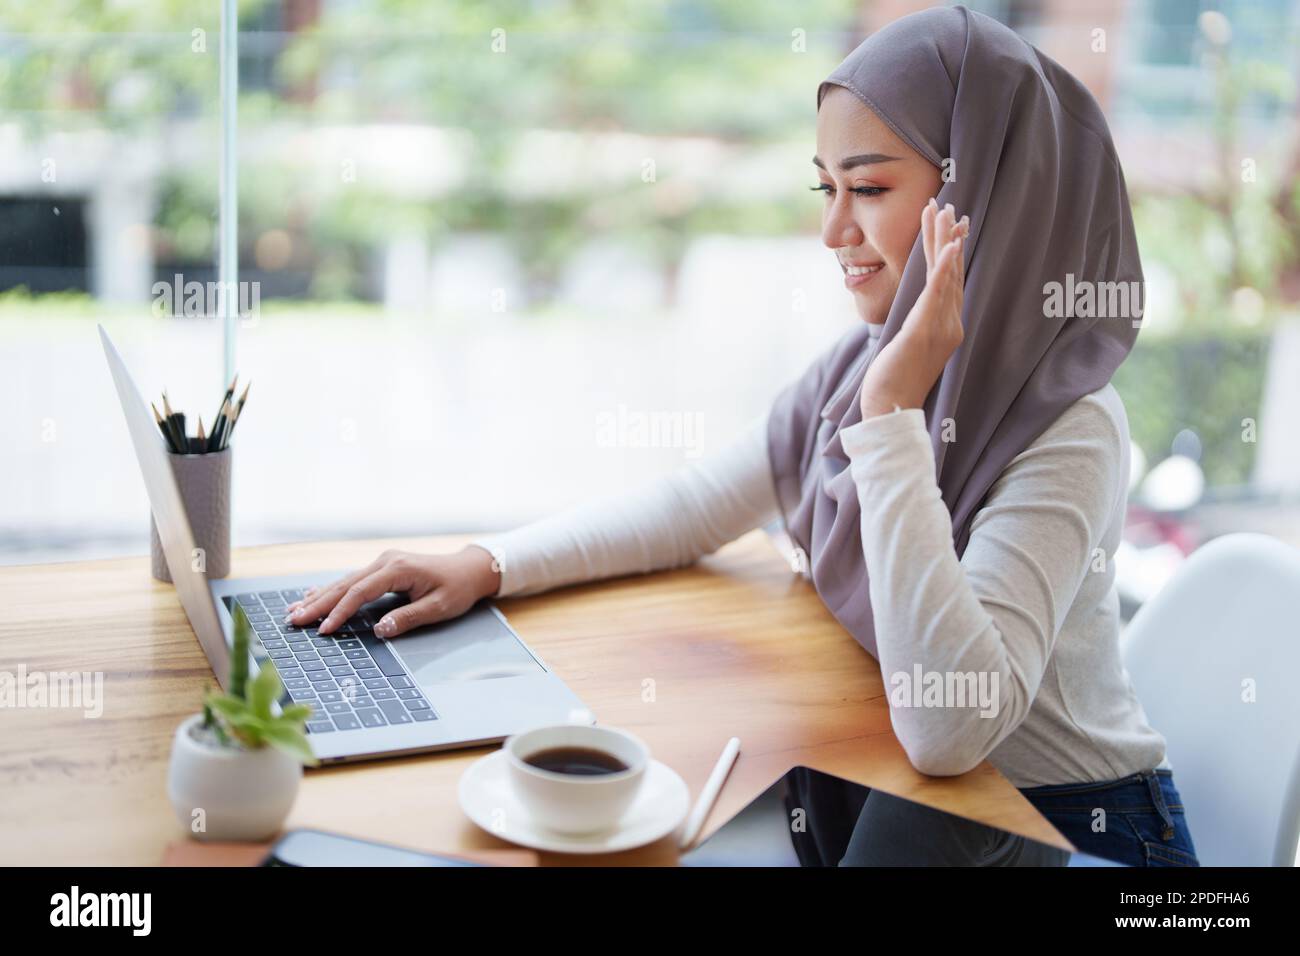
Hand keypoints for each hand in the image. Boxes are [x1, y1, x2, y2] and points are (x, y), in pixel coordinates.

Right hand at [284, 545, 501, 637]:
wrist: (468, 570)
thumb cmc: (456, 589)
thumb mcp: (438, 607)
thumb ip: (408, 618)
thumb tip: (379, 630)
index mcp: (398, 569)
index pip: (360, 592)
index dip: (340, 612)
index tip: (324, 629)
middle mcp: (385, 561)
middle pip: (344, 585)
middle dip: (318, 603)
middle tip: (294, 619)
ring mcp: (382, 562)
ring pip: (344, 582)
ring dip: (319, 597)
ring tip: (294, 610)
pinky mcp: (382, 568)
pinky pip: (351, 580)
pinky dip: (331, 590)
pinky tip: (311, 595)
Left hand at [858, 198, 967, 419]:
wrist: (892, 411)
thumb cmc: (895, 383)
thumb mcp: (908, 348)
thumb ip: (916, 327)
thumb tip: (915, 316)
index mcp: (947, 327)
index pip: (950, 281)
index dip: (952, 252)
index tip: (952, 225)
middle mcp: (950, 324)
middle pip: (951, 272)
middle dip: (949, 237)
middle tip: (947, 204)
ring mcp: (941, 327)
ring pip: (946, 275)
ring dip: (945, 240)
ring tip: (944, 211)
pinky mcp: (925, 330)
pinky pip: (938, 293)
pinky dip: (945, 267)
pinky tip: (950, 245)